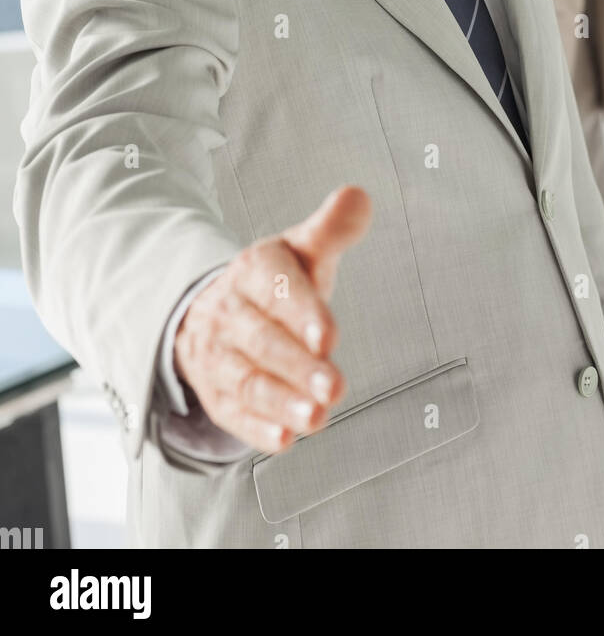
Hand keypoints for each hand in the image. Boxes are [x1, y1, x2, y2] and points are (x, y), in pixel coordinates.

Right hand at [174, 185, 371, 454]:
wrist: (212, 309)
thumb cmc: (275, 282)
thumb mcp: (300, 250)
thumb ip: (332, 228)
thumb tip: (359, 197)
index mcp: (254, 269)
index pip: (277, 290)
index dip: (303, 313)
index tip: (329, 336)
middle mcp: (231, 312)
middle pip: (262, 341)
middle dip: (298, 366)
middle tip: (334, 387)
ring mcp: (219, 355)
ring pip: (247, 380)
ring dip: (282, 402)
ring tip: (317, 418)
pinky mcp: (217, 393)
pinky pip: (233, 412)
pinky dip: (258, 428)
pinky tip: (285, 438)